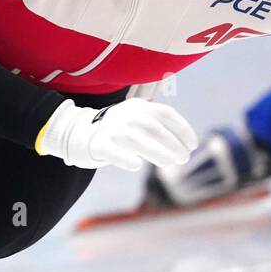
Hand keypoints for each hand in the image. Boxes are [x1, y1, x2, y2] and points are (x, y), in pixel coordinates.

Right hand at [35, 98, 197, 171]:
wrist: (77, 133)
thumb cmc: (115, 131)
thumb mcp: (137, 120)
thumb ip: (157, 127)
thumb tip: (184, 146)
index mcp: (138, 107)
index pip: (165, 114)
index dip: (182, 129)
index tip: (193, 145)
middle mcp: (125, 115)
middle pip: (153, 128)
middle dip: (173, 144)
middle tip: (183, 158)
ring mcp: (110, 129)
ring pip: (136, 140)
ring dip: (157, 152)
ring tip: (171, 163)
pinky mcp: (97, 145)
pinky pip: (112, 151)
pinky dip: (125, 158)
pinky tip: (136, 165)